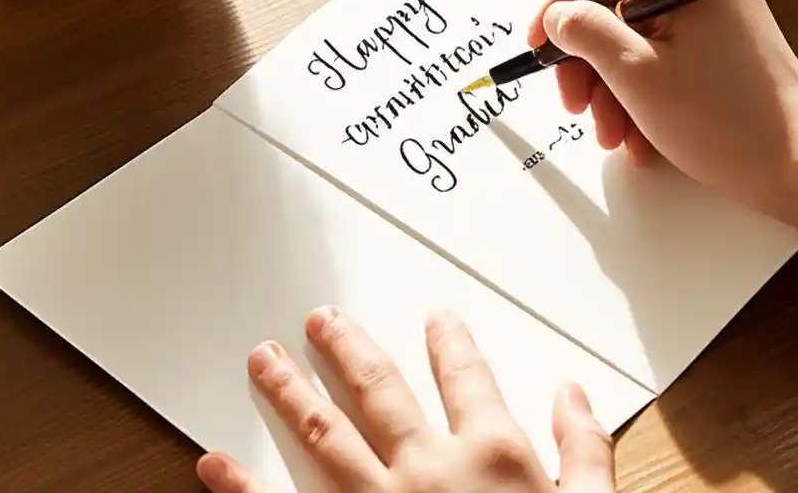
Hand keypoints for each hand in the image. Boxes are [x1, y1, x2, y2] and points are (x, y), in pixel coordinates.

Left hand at [197, 307, 613, 491]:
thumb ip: (585, 450)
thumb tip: (573, 395)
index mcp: (491, 456)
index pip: (467, 379)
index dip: (451, 343)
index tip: (438, 321)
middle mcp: (428, 470)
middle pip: (380, 390)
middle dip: (348, 349)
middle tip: (323, 321)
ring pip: (324, 432)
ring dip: (291, 391)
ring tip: (265, 359)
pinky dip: (240, 487)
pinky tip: (213, 464)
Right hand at [527, 0, 797, 215]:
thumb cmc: (726, 121)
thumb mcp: (636, 73)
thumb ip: (586, 33)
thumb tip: (558, 14)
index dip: (557, 5)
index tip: (539, 50)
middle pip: (613, 7)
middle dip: (586, 62)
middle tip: (575, 107)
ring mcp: (716, 16)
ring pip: (635, 41)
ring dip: (612, 90)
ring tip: (614, 137)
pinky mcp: (723, 48)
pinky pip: (663, 61)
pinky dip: (642, 97)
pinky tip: (640, 138)